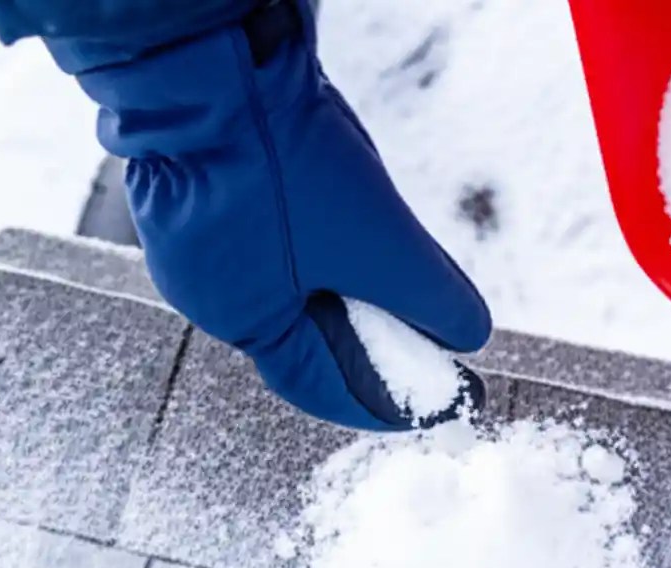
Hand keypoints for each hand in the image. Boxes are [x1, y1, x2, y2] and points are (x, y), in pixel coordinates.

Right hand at [70, 1, 490, 429]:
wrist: (210, 58)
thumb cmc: (277, 158)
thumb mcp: (377, 241)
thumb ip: (428, 297)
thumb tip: (469, 335)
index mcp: (238, 317)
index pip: (317, 384)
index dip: (379, 399)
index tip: (426, 405)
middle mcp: (210, 283)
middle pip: (303, 329)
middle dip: (369, 334)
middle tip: (426, 335)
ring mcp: (201, 229)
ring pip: (291, 277)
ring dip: (347, 282)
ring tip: (397, 273)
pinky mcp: (208, 180)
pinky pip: (274, 232)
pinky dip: (323, 240)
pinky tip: (350, 217)